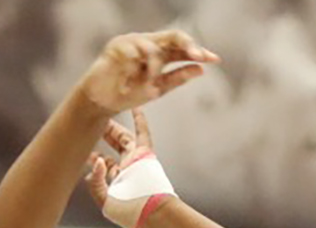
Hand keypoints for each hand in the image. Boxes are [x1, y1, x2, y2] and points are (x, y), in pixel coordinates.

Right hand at [74, 31, 216, 116]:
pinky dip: (132, 70)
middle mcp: (148, 45)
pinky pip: (132, 53)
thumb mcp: (157, 89)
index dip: (199, 52)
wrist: (101, 103)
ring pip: (154, 47)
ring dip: (154, 67)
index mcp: (159, 54)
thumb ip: (177, 78)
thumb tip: (201, 69)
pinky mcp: (116, 46)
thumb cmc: (128, 94)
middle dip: (188, 45)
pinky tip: (127, 84)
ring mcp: (132, 43)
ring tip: (148, 83)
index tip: (214, 59)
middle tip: (199, 56)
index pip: (182, 49)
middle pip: (173, 36)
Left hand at [87, 110, 176, 227]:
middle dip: (102, 135)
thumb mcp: (105, 201)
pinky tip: (136, 107)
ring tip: (104, 111)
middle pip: (113, 146)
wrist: (149, 213)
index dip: (93, 155)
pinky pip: (143, 134)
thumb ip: (96, 184)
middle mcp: (127, 168)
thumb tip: (95, 164)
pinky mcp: (145, 155)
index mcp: (117, 180)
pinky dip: (140, 121)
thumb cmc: (130, 213)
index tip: (83, 147)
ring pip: (124, 138)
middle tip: (93, 122)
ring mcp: (136, 160)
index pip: (104, 163)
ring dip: (114, 126)